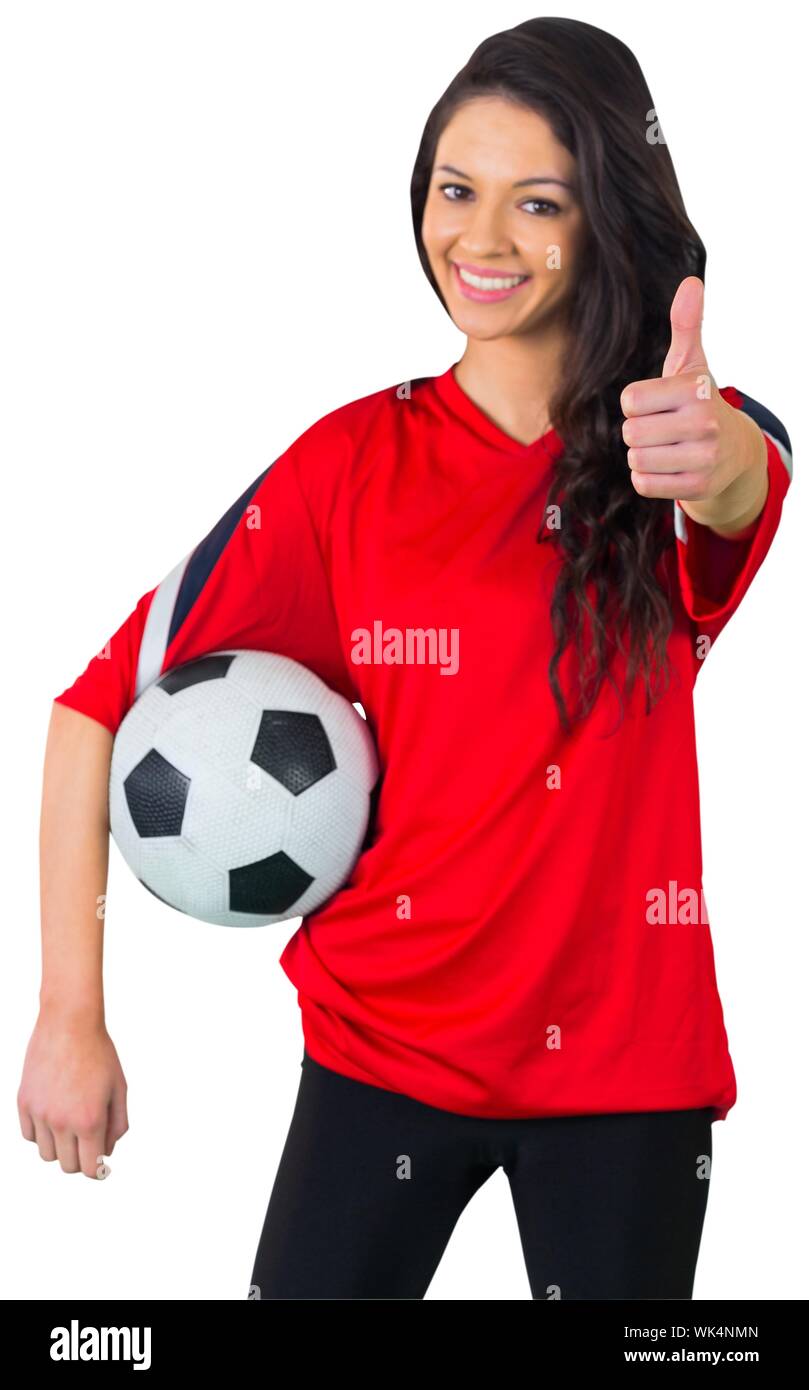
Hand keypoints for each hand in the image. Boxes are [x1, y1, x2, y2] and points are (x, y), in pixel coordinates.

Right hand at [17, 1008, 127, 1178]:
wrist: (69, 1023)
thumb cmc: (99, 1054)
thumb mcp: (119, 1088)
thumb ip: (117, 1125)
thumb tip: (106, 1151)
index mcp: (89, 1120)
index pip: (90, 1168)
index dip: (98, 1169)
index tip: (100, 1163)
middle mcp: (62, 1121)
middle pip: (68, 1166)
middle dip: (81, 1158)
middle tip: (88, 1140)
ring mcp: (39, 1113)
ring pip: (47, 1154)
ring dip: (61, 1147)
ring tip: (71, 1124)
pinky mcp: (23, 1102)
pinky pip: (30, 1136)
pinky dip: (42, 1134)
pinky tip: (54, 1116)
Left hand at [620, 276, 767, 532]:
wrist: (734, 452)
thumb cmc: (699, 403)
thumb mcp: (692, 364)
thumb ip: (686, 325)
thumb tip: (690, 281)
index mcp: (697, 390)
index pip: (629, 401)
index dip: (637, 403)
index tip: (659, 403)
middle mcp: (704, 424)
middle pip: (630, 433)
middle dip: (639, 431)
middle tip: (663, 428)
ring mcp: (703, 458)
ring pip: (635, 459)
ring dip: (642, 455)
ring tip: (667, 447)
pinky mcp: (697, 487)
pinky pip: (643, 483)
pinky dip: (648, 478)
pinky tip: (668, 467)